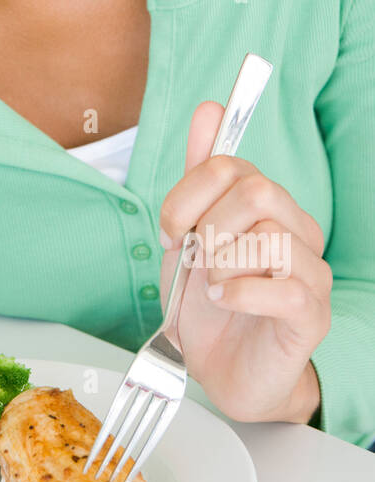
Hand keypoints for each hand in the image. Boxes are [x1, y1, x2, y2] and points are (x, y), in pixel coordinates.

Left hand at [158, 102, 329, 423]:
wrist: (222, 371)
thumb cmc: (209, 303)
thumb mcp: (190, 232)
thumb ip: (200, 174)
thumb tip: (211, 110)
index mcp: (269, 206)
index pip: (233, 166)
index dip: (187, 194)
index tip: (169, 231)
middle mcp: (297, 231)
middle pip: (257, 192)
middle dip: (207, 226)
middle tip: (194, 260)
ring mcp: (310, 272)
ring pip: (271, 236)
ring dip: (222, 263)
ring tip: (211, 286)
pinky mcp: (312, 314)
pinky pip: (285, 287)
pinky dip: (240, 292)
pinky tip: (222, 300)